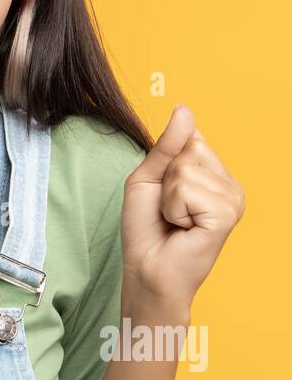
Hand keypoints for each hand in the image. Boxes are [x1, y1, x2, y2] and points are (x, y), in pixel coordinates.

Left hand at [121, 104, 244, 309]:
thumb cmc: (147, 229)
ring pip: (185, 169)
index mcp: (215, 174)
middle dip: (166, 181)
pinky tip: (183, 228)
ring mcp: (233, 199)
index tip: (164, 193)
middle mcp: (229, 185)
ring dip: (168, 198)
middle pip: (188, 149)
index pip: (190, 137)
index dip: (165, 163)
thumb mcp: (149, 178)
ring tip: (175, 222)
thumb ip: (167, 145)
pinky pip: (187, 189)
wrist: (147, 270)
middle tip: (169, 211)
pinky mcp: (227, 214)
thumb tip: (184, 109)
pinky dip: (173, 209)